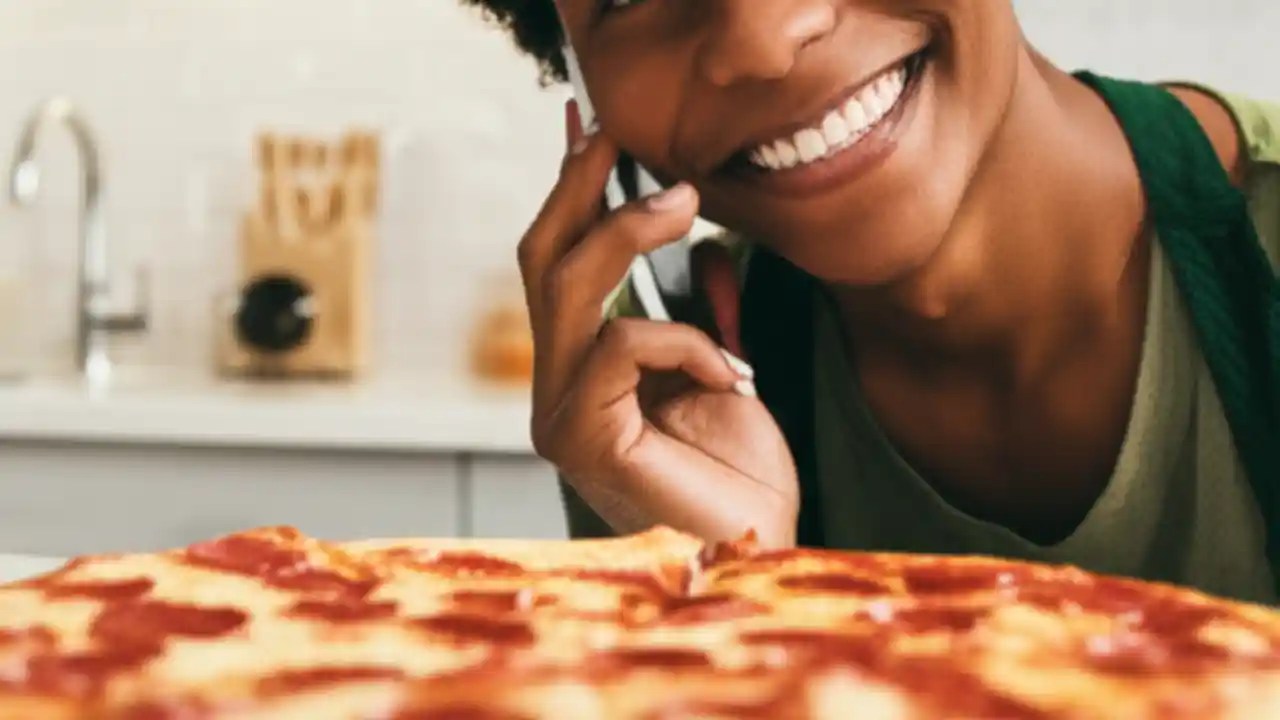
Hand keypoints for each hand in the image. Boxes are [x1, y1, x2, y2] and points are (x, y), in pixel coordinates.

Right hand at [517, 102, 798, 548]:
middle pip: (541, 261)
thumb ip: (702, 313)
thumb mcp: (724, 371)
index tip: (588, 127)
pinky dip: (685, 342)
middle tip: (618, 133)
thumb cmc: (739, 478)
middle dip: (579, 188)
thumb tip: (702, 246)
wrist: (757, 555)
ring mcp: (559, 414)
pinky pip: (621, 346)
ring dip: (626, 231)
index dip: (570, 192)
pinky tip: (733, 371)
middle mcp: (556, 388)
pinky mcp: (581, 438)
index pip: (560, 264)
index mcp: (583, 370)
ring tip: (685, 200)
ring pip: (566, 287)